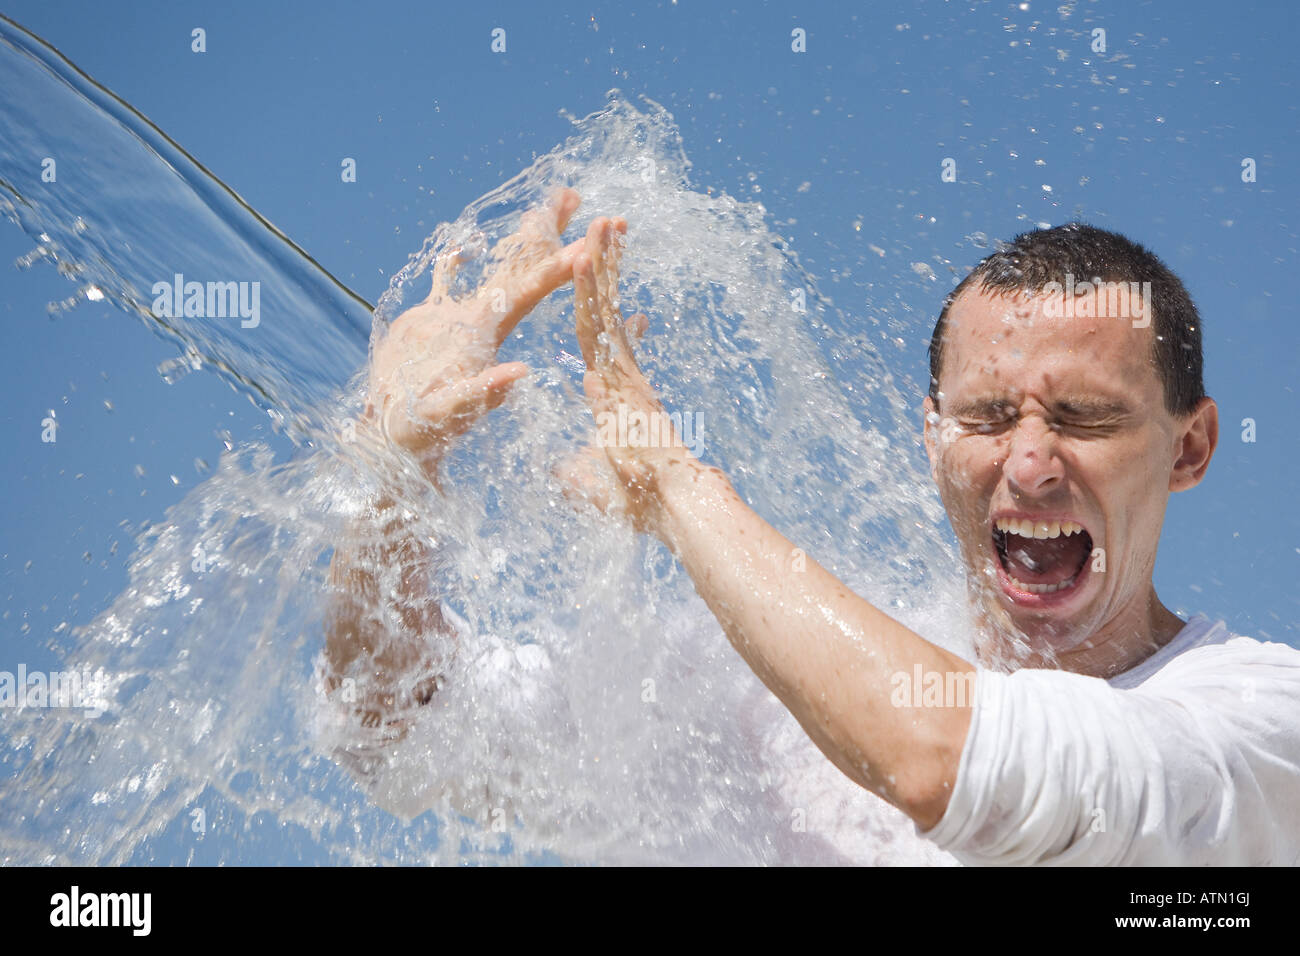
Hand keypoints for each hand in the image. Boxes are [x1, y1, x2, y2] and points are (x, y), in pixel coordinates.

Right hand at [365, 187, 584, 471]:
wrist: (394, 438)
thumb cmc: (422, 432)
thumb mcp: (451, 412)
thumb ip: (481, 392)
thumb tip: (520, 373)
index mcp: (488, 333)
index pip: (532, 290)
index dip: (561, 263)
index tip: (592, 236)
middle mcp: (481, 320)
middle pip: (522, 266)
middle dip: (549, 231)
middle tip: (576, 196)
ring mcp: (457, 319)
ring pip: (493, 268)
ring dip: (517, 239)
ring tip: (541, 207)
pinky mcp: (429, 323)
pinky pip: (445, 284)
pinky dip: (453, 265)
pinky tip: (462, 246)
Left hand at [560, 217, 693, 532]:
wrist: (675, 509)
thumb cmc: (641, 503)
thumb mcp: (591, 484)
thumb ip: (575, 471)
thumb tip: (560, 468)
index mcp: (610, 388)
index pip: (592, 333)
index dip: (590, 298)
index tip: (592, 265)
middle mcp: (617, 372)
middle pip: (600, 308)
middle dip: (599, 264)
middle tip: (598, 221)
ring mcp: (623, 372)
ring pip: (602, 307)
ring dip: (597, 262)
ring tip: (597, 220)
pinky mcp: (627, 377)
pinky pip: (601, 327)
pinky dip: (592, 293)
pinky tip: (585, 261)